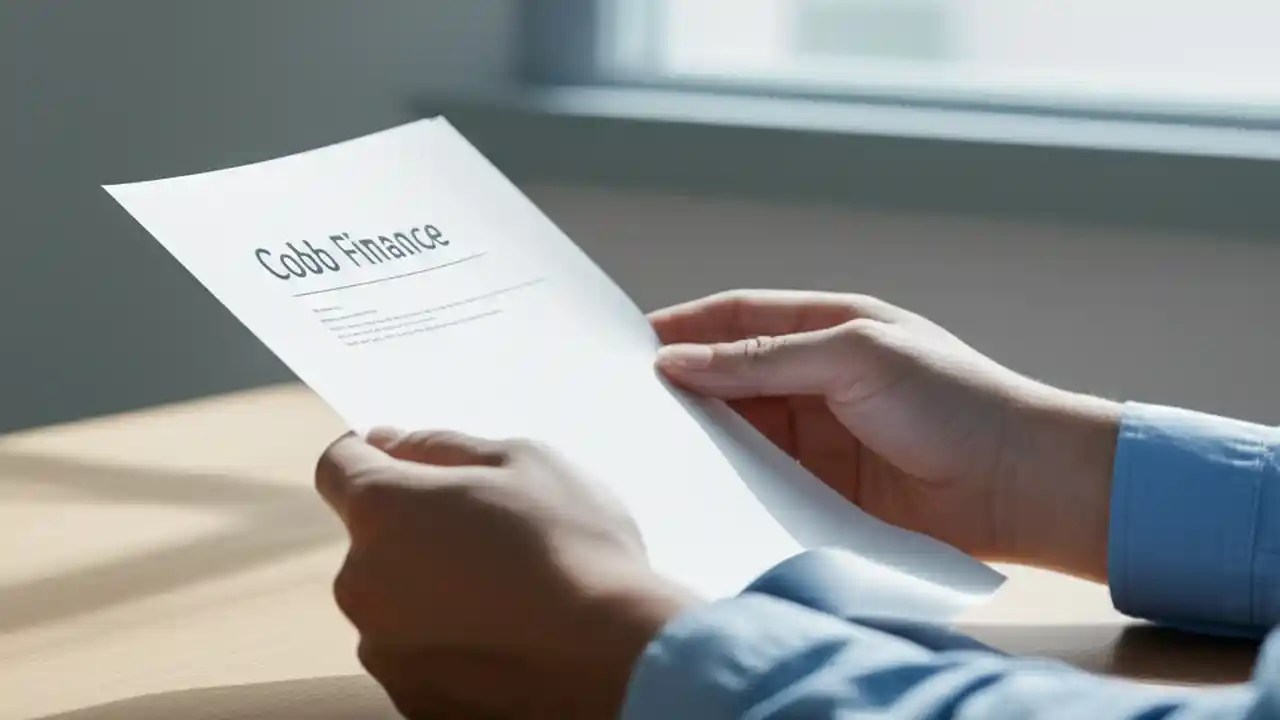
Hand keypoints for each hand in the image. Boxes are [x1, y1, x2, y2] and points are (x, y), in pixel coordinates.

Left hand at [315, 430, 694, 718]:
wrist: (617, 661)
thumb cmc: (574, 548)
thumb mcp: (523, 461)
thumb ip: (442, 446)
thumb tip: (391, 441)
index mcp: (382, 510)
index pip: (339, 465)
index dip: (373, 454)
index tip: (413, 461)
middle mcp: (360, 582)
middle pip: (373, 538)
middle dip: (418, 527)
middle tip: (495, 531)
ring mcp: (383, 649)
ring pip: (397, 599)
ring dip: (435, 588)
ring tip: (514, 592)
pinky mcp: (411, 698)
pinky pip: (422, 651)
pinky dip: (453, 641)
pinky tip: (512, 634)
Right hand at [652, 290, 1119, 579]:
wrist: (1019, 485)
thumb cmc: (952, 401)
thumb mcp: (855, 356)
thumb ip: (765, 359)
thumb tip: (680, 361)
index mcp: (830, 326)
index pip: (740, 317)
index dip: (686, 326)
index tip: (631, 345)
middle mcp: (817, 377)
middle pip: (731, 375)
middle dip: (684, 385)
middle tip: (628, 402)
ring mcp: (819, 436)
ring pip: (741, 430)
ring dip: (702, 436)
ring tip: (650, 444)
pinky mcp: (823, 490)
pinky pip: (762, 479)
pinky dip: (730, 480)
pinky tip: (698, 485)